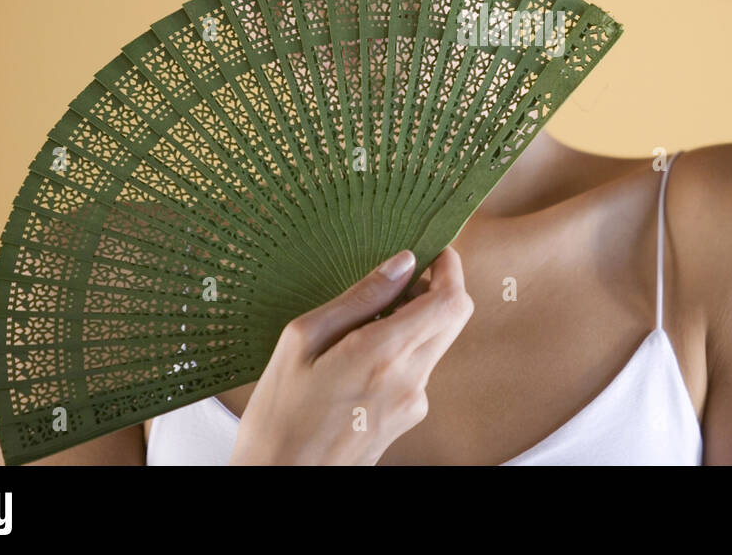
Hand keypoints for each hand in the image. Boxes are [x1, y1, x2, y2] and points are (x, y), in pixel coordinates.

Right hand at [228, 246, 473, 464]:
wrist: (280, 480)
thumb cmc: (278, 413)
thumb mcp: (303, 340)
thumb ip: (360, 298)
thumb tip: (402, 263)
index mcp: (383, 354)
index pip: (452, 301)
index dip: (451, 268)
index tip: (433, 251)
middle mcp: (410, 380)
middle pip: (453, 319)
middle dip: (438, 289)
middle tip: (401, 278)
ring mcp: (413, 404)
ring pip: (435, 343)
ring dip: (417, 321)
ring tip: (365, 320)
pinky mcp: (408, 420)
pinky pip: (419, 370)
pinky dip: (403, 350)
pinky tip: (360, 356)